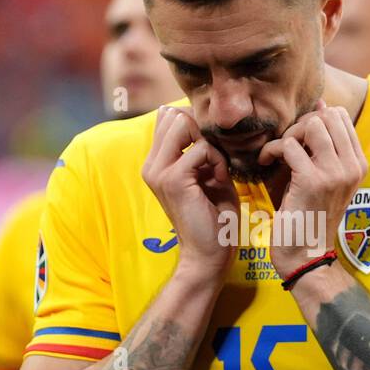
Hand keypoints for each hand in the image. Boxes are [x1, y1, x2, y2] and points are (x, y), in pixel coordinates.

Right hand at [141, 106, 238, 282]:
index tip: (209, 153)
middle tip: (213, 163)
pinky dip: (218, 162)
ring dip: (211, 148)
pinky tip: (219, 182)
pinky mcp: (172, 179)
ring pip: (184, 125)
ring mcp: (158, 172)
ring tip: (215, 173)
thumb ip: (199, 148)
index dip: (196, 126)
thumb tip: (194, 119)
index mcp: (156, 163)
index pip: (168, 118)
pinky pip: (201, 149)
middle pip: (174, 116)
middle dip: (202, 132)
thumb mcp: (206, 174)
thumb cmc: (213, 215)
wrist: (208, 253)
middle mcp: (151, 165)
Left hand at [258, 100, 367, 277]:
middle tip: (287, 146)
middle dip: (301, 124)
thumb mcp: (323, 177)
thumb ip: (323, 144)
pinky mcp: (313, 181)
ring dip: (288, 134)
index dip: (314, 119)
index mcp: (359, 164)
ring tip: (278, 154)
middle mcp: (352, 166)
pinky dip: (272, 150)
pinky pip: (289, 145)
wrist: (306, 255)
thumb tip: (321, 105)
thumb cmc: (309, 216)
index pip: (340, 116)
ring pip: (311, 124)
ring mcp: (335, 173)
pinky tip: (266, 163)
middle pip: (327, 115)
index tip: (298, 140)